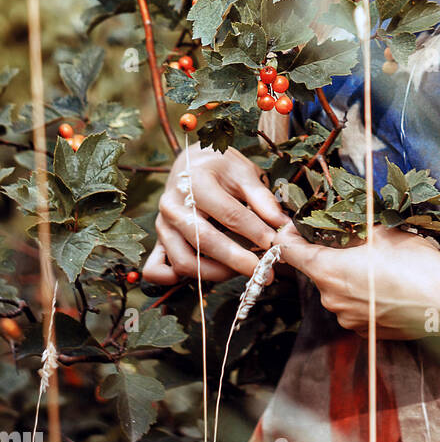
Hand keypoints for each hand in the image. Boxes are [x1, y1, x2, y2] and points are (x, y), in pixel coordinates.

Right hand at [142, 142, 286, 284]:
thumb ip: (262, 198)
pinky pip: (156, 269)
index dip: (255, 231)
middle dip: (237, 260)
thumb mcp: (244, 172)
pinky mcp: (158, 240)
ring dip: (216, 273)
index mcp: (195, 181)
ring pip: (184, 261)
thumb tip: (281, 225)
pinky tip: (202, 275)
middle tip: (264, 272)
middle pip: (204, 241)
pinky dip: (174, 279)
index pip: (229, 214)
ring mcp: (162, 225)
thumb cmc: (221, 168)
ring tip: (242, 270)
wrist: (192, 162)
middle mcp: (173, 205)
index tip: (276, 245)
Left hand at [272, 221, 439, 339]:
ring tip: (377, 263)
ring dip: (348, 275)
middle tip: (352, 239)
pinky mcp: (366, 332)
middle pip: (317, 271)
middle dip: (329, 253)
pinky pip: (354, 307)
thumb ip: (351, 228)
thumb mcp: (382, 232)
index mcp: (329, 272)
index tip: (293, 225)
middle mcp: (332, 300)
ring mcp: (349, 320)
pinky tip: (387, 284)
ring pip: (337, 290)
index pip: (290, 252)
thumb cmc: (416, 263)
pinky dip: (362, 294)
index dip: (288, 235)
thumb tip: (338, 222)